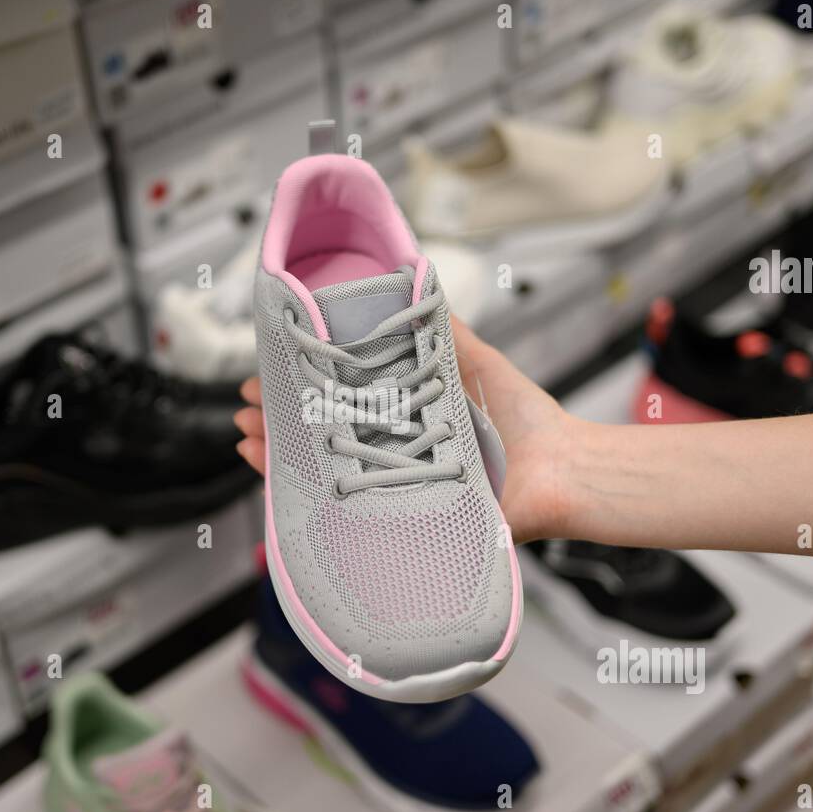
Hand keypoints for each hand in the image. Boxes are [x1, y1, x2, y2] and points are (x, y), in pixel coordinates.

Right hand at [234, 316, 583, 543]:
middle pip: (322, 444)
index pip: (339, 407)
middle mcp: (396, 460)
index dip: (302, 393)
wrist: (567, 474)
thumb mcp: (478, 364)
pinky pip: (351, 517)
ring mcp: (397, 494)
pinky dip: (313, 503)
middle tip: (245, 411)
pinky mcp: (406, 525)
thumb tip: (414, 286)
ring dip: (281, 459)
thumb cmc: (531, 424)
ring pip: (325, 478)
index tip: (268, 377)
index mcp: (406, 424)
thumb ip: (444, 333)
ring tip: (250, 439)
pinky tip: (281, 487)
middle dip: (277, 426)